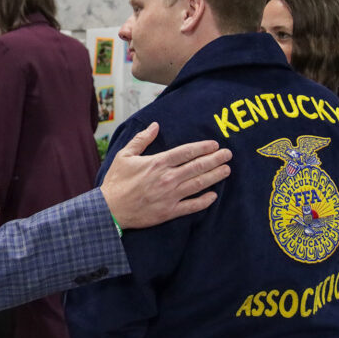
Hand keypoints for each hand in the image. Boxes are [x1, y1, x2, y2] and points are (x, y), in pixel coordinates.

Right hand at [101, 122, 231, 229]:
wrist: (110, 209)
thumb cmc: (116, 182)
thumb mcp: (124, 155)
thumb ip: (142, 140)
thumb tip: (155, 125)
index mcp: (157, 163)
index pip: (186, 152)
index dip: (202, 147)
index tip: (214, 144)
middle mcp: (167, 178)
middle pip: (197, 166)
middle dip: (215, 159)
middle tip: (228, 154)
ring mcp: (170, 196)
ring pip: (198, 184)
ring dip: (214, 176)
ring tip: (227, 170)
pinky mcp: (169, 212)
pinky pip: (192, 206)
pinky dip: (204, 201)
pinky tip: (214, 196)